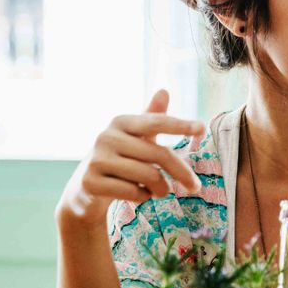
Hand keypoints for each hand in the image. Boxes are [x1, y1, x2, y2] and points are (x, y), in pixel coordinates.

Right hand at [56, 89, 204, 228]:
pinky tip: (139, 195)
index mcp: (121, 122)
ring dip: (161, 188)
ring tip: (161, 191)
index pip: (156, 121)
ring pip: (148, 176)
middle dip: (181, 173)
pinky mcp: (91, 182)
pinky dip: (143, 197)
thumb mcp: (135, 137)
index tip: (202, 128)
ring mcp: (97, 159)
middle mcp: (106, 136)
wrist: (85, 187)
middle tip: (195, 187)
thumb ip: (151, 117)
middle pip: (158, 154)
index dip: (180, 125)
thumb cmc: (119, 158)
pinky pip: (133, 192)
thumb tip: (164, 90)